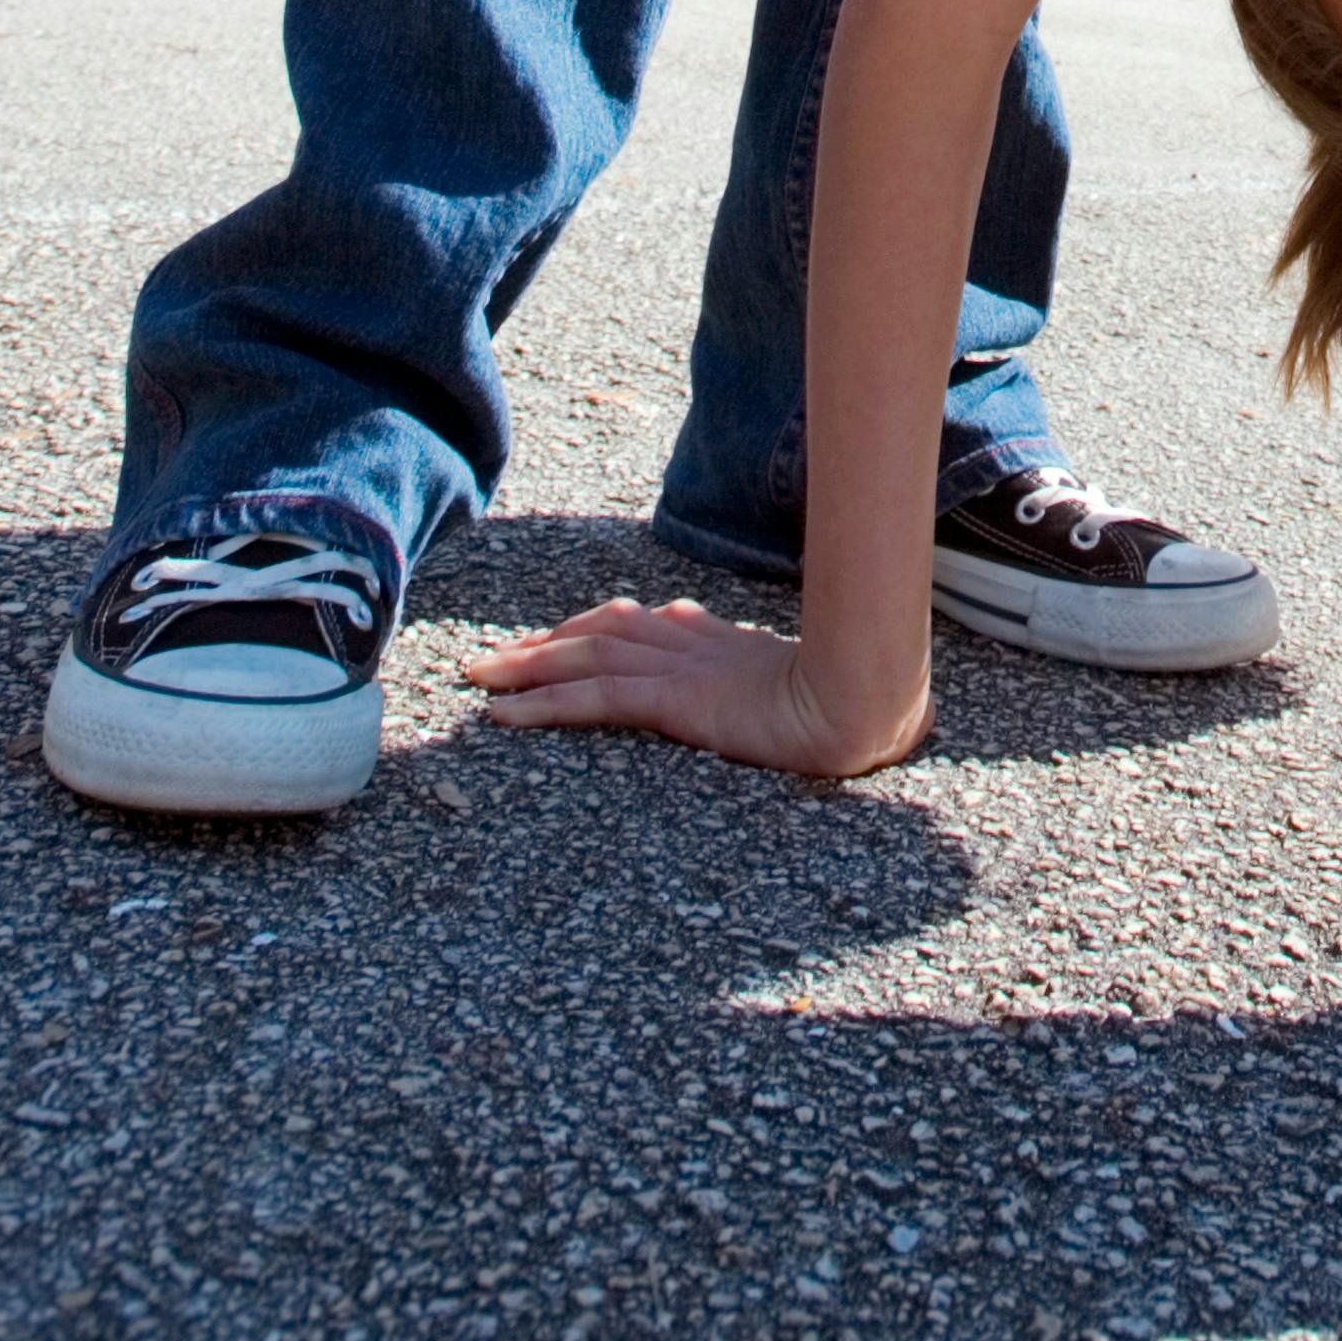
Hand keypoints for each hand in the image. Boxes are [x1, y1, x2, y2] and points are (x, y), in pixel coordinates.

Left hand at [458, 595, 924, 776]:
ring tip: (478, 679)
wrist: (863, 702)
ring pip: (583, 657)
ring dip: (524, 667)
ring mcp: (679, 668)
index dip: (585, 630)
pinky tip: (501, 716)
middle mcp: (689, 643)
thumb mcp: (802, 685)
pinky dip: (541, 704)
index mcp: (717, 640)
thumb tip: (771, 670)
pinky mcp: (673, 699)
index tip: (549, 641)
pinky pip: (593, 698)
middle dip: (540, 644)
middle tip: (492, 660)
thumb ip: (774, 677)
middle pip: (598, 632)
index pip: (636, 624)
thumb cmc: (852, 698)